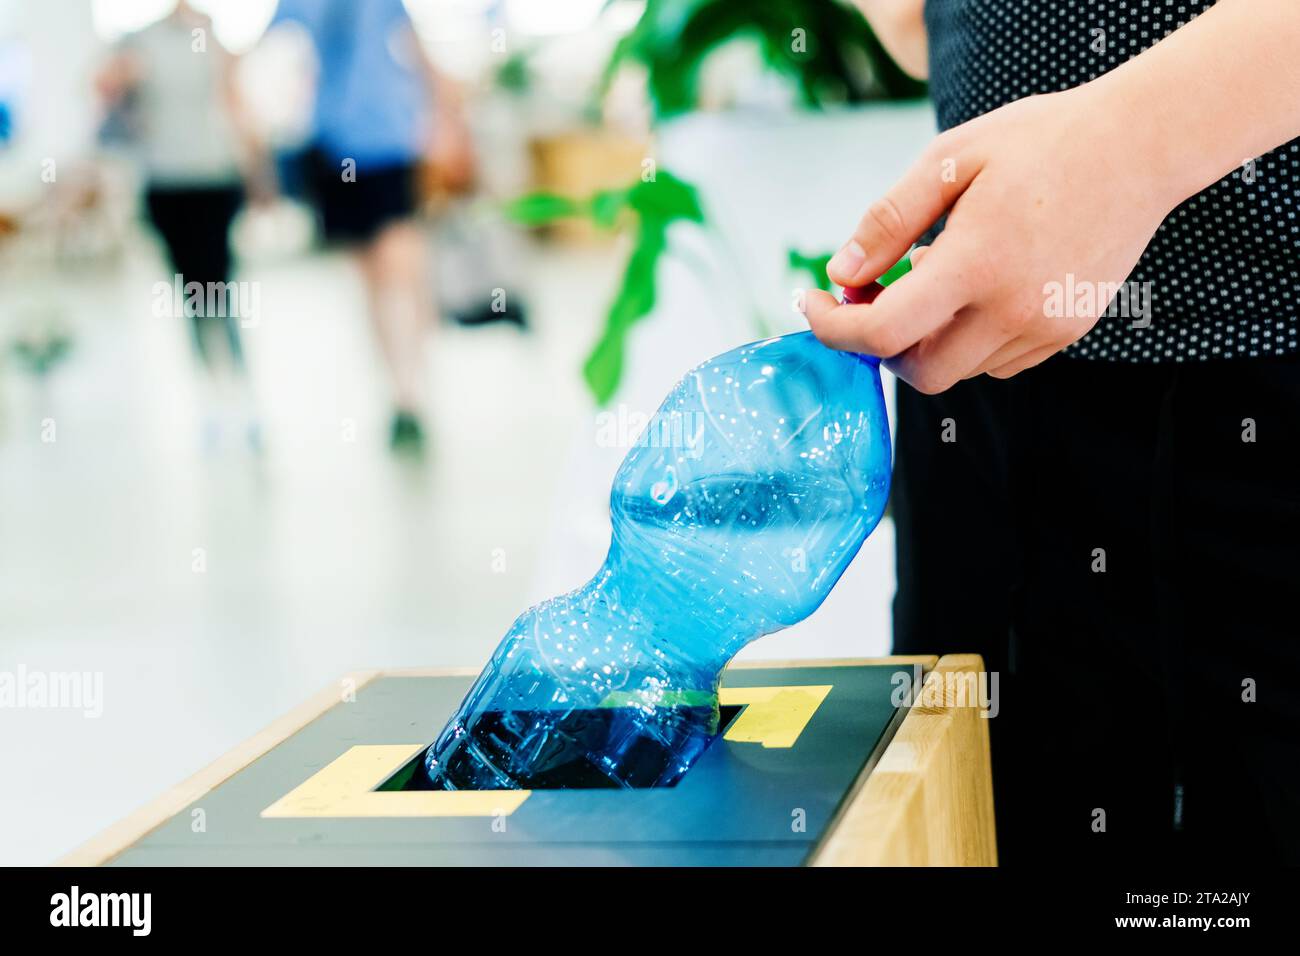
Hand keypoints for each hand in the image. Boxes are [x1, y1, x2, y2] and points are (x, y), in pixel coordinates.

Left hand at [802, 87, 1182, 391]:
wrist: (1140, 147)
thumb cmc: (1040, 142)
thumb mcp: (950, 159)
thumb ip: (888, 221)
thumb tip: (841, 273)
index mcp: (977, 263)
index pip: (884, 334)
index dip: (835, 329)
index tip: (814, 304)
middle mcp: (1014, 308)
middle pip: (921, 371)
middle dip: (884, 345)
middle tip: (876, 295)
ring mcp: (1046, 326)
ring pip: (961, 369)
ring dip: (930, 339)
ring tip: (939, 271)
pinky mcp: (1067, 331)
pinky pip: (1000, 360)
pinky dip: (971, 339)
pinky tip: (978, 287)